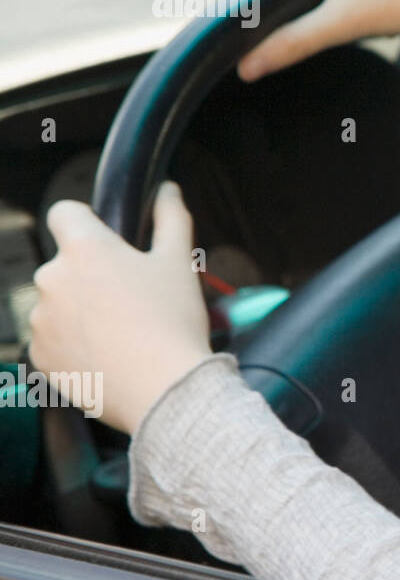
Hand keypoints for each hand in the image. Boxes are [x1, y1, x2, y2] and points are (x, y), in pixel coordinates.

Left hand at [28, 182, 213, 435]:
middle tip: (131, 294)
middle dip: (91, 273)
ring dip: (81, 309)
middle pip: (66, 263)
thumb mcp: (179, 261)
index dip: (87, 219)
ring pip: (59, 302)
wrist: (164, 389)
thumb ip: (170, 217)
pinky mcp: (40, 356)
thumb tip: (167, 190)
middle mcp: (51, 279)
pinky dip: (74, 343)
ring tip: (122, 330)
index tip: (108, 239)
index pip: (65, 212)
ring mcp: (41, 320)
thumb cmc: (172, 322)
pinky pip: (53, 339)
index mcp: (83, 249)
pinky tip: (108, 353)